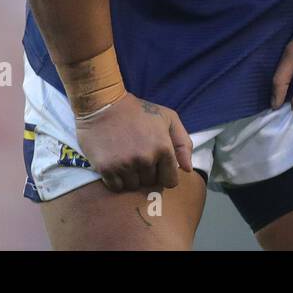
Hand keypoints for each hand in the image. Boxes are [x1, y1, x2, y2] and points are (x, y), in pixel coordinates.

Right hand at [73, 93, 193, 192]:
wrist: (104, 105)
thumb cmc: (139, 111)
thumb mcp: (168, 118)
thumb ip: (183, 143)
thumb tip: (188, 169)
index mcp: (163, 148)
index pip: (170, 181)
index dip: (164, 175)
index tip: (157, 167)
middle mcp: (145, 158)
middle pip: (150, 183)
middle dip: (147, 174)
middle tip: (138, 157)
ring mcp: (125, 164)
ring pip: (133, 186)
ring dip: (131, 178)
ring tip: (127, 160)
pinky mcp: (107, 168)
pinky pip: (116, 187)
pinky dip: (116, 181)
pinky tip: (116, 165)